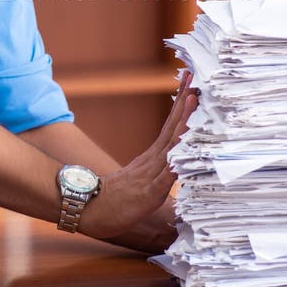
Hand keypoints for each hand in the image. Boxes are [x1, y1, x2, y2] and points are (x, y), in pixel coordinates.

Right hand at [76, 71, 196, 245]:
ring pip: (171, 143)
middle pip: (172, 125)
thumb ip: (159, 170)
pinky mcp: (150, 193)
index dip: (182, 103)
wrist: (92, 211)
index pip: (171, 125)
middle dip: (185, 101)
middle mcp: (153, 160)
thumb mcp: (143, 180)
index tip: (190, 80)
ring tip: (193, 98)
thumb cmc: (119, 199)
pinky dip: (175, 158)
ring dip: (183, 120)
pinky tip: (183, 145)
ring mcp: (151, 174)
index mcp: (153, 156)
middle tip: (194, 76)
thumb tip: (175, 162)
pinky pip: (166, 174)